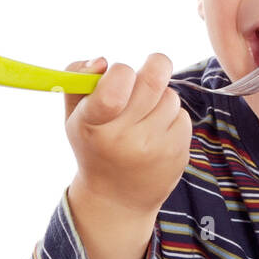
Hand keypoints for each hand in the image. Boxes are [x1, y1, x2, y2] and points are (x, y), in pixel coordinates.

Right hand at [63, 54, 191, 214]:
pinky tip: (157, 132)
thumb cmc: (94, 145)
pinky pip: (183, 116)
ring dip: (161, 97)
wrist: (117, 198)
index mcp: (93, 124)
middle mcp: (124, 138)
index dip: (122, 71)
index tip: (121, 74)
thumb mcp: (75, 115)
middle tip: (150, 70)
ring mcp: (153, 147)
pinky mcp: (177, 154)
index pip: (115, 86)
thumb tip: (102, 61)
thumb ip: (78, 79)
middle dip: (154, 67)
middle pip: (153, 80)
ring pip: (170, 96)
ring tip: (145, 115)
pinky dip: (172, 117)